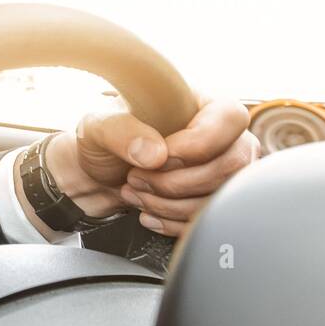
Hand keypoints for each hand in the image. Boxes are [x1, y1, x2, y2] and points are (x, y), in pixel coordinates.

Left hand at [41, 94, 258, 237]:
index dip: (197, 145)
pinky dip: (173, 222)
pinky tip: (147, 212)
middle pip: (230, 164)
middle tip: (135, 178)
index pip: (230, 118)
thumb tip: (157, 155)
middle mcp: (219, 135)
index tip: (159, 157)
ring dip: (170, 204)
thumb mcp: (98, 126)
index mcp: (198, 103)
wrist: (94, 174)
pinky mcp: (211, 198)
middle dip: (175, 182)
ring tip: (134, 193)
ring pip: (218, 196)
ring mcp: (220, 168)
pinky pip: (207, 218)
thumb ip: (122, 131)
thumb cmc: (101, 141)